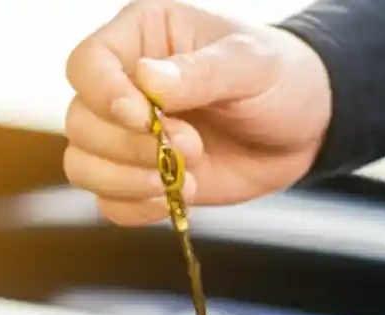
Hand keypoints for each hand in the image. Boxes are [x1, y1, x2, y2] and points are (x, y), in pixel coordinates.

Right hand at [63, 0, 331, 225]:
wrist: (305, 128)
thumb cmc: (280, 78)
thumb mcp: (251, 65)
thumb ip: (201, 72)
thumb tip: (146, 79)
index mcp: (141, 36)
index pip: (87, 63)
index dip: (104, 95)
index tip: (144, 117)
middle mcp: (122, 83)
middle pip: (80, 121)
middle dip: (129, 146)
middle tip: (191, 148)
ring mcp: (125, 134)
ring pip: (83, 165)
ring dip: (126, 182)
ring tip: (182, 182)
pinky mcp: (136, 176)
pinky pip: (107, 202)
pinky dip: (135, 208)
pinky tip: (175, 200)